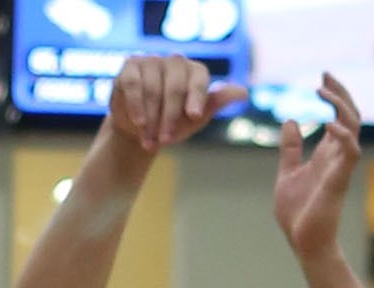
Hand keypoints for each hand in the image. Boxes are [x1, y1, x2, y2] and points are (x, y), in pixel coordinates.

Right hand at [108, 54, 245, 150]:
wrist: (141, 127)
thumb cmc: (173, 121)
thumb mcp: (196, 117)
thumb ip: (216, 103)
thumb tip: (243, 92)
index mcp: (195, 71)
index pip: (199, 79)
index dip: (197, 97)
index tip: (194, 116)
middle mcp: (175, 61)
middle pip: (175, 87)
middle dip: (170, 117)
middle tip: (166, 141)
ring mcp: (151, 61)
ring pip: (152, 88)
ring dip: (151, 118)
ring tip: (150, 141)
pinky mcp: (130, 66)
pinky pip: (133, 84)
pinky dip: (136, 105)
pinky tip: (138, 122)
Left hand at [274, 73, 361, 258]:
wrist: (303, 242)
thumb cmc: (298, 213)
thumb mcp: (287, 172)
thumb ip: (291, 149)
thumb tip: (292, 121)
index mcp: (326, 154)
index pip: (338, 117)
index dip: (334, 96)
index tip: (321, 79)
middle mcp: (337, 157)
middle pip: (350, 116)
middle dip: (340, 92)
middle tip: (325, 73)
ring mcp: (340, 167)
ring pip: (353, 128)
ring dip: (341, 106)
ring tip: (323, 90)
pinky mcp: (339, 180)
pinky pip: (351, 151)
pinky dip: (343, 135)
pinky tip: (329, 123)